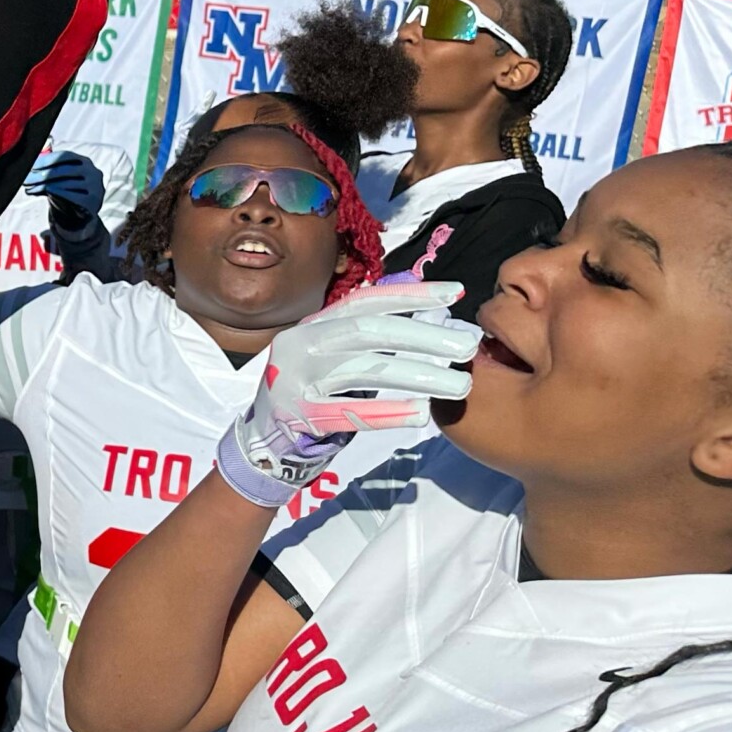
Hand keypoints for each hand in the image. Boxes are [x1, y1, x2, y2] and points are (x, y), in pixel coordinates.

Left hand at [22, 149, 104, 229]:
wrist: (82, 215)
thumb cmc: (68, 192)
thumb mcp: (60, 178)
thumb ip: (47, 170)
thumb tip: (28, 167)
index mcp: (85, 161)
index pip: (65, 156)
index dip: (47, 160)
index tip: (32, 166)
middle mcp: (92, 172)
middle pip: (64, 170)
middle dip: (42, 175)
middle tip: (26, 179)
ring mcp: (95, 187)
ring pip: (65, 183)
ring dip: (44, 185)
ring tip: (30, 188)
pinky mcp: (92, 201)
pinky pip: (71, 195)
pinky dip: (56, 193)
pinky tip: (45, 191)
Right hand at [215, 281, 479, 508]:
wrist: (264, 437)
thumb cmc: (311, 390)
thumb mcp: (332, 352)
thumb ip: (368, 329)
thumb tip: (421, 300)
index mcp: (314, 323)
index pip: (367, 300)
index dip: (412, 294)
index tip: (456, 293)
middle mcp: (302, 343)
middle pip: (370, 331)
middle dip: (424, 336)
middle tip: (468, 346)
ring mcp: (298, 379)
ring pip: (367, 370)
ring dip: (420, 376)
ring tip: (461, 385)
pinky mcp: (301, 415)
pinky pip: (351, 412)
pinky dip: (388, 413)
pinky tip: (421, 414)